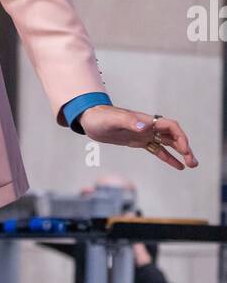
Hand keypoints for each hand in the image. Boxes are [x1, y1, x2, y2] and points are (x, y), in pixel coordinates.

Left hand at [78, 105, 197, 170]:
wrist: (90, 119)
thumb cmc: (100, 117)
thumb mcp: (113, 119)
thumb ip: (129, 121)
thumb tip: (145, 127)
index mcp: (145, 121)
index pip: (170, 126)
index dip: (180, 137)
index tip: (185, 150)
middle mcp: (148, 127)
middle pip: (173, 136)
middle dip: (185, 148)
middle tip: (193, 162)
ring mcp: (144, 134)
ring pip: (168, 144)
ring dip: (180, 153)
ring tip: (191, 165)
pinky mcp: (138, 141)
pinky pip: (157, 149)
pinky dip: (168, 157)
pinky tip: (177, 166)